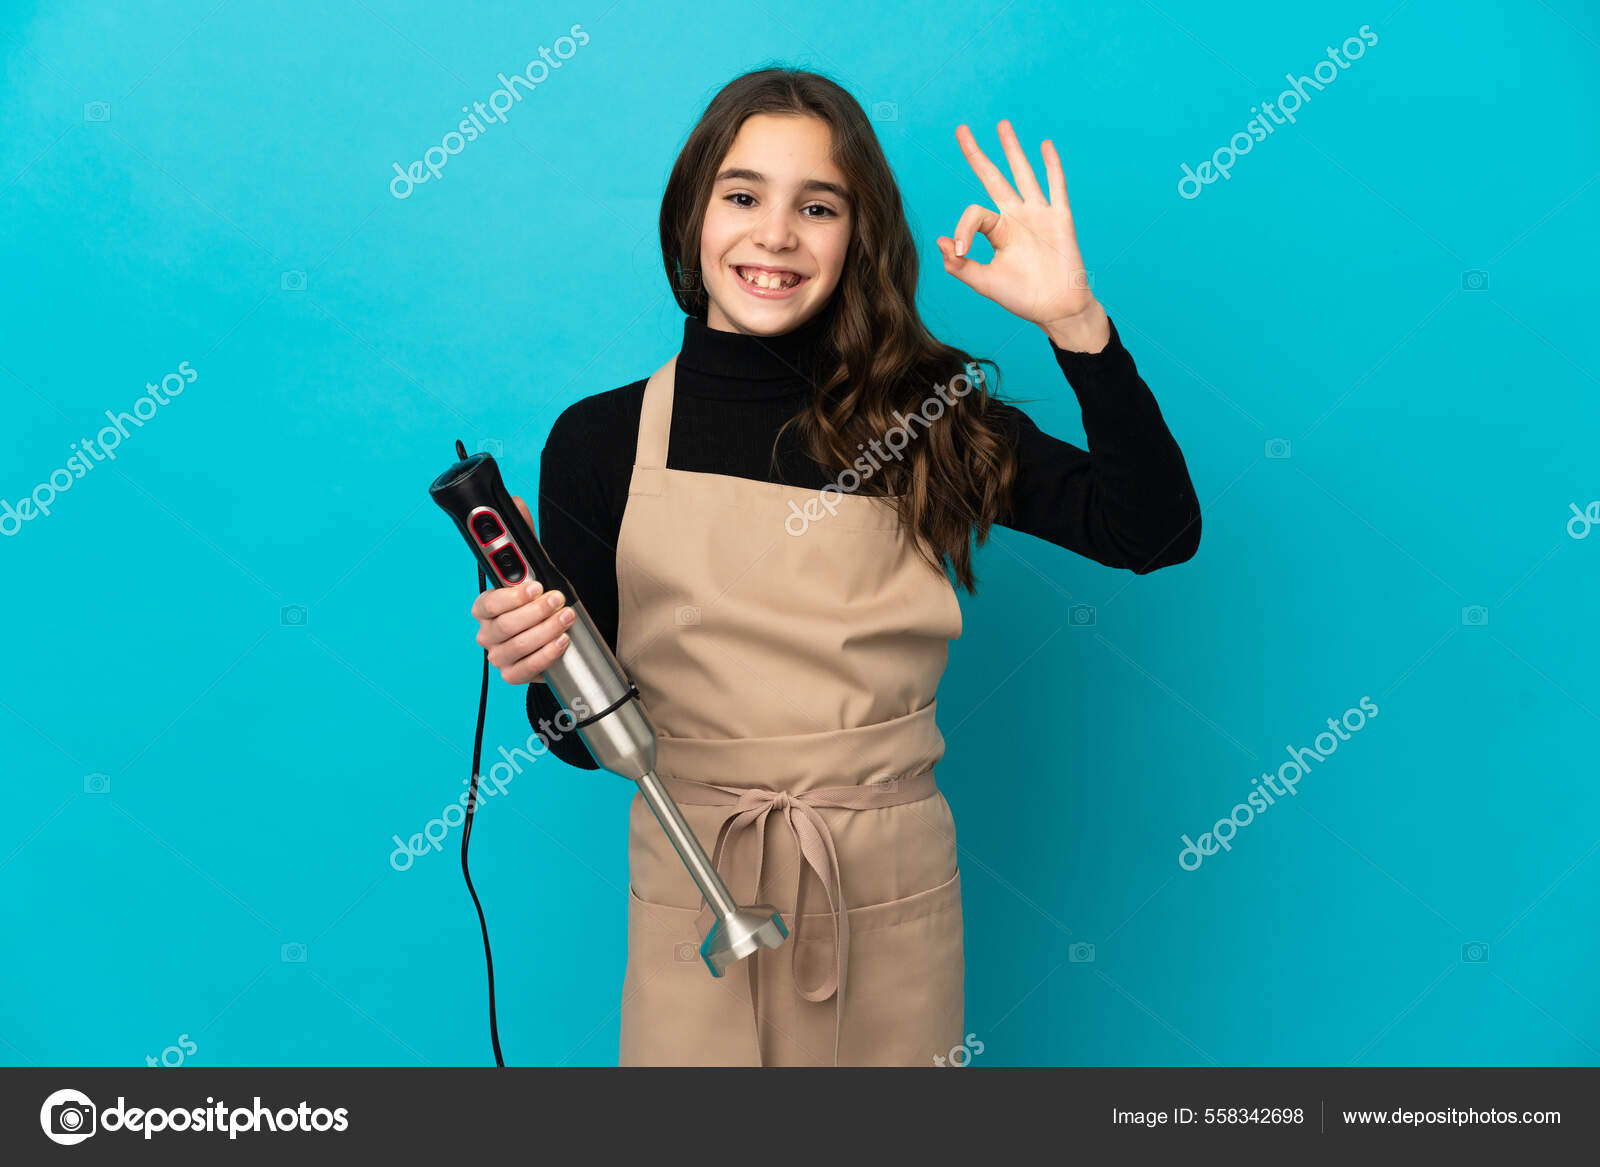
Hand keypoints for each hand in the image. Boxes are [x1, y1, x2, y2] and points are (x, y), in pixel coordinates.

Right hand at [468, 495, 574, 684]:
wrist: (554, 634)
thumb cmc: (539, 601)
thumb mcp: (535, 570)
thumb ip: (524, 541)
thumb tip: (516, 503)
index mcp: (486, 607)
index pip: (486, 603)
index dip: (510, 595)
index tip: (534, 585)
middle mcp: (488, 632)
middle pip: (503, 626)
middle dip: (535, 611)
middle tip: (557, 600)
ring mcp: (498, 655)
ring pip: (515, 647)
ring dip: (545, 631)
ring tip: (566, 618)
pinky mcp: (513, 674)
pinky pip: (523, 671)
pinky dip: (544, 656)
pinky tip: (560, 642)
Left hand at [936, 120, 1108, 351]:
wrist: (1057, 309)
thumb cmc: (1022, 297)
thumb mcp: (985, 283)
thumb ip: (960, 265)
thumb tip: (941, 242)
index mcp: (998, 231)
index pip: (975, 213)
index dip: (963, 229)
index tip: (960, 252)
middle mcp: (1016, 217)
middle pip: (993, 177)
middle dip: (977, 154)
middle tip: (961, 129)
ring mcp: (1039, 215)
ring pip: (1023, 173)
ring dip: (1013, 149)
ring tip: (1002, 125)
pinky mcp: (1060, 219)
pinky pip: (1056, 187)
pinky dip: (1051, 166)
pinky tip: (1045, 145)